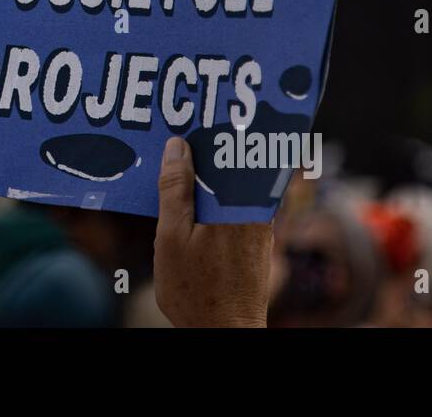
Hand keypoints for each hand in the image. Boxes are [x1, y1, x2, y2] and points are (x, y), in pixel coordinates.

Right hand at [154, 136, 271, 326]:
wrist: (223, 331)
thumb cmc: (196, 289)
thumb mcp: (173, 235)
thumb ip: (176, 189)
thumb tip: (177, 146)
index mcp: (238, 201)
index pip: (238, 145)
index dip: (222, 120)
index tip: (204, 100)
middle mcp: (256, 207)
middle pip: (237, 158)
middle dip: (215, 137)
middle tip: (186, 119)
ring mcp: (258, 222)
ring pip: (235, 179)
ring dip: (214, 163)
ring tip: (183, 149)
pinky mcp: (255, 237)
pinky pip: (236, 199)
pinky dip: (217, 189)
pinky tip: (192, 190)